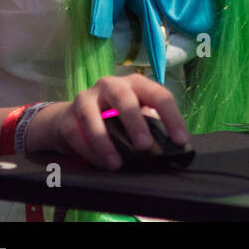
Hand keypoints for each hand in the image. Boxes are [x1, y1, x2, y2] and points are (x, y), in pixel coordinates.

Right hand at [25, 73, 189, 169]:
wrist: (71, 120)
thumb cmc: (112, 118)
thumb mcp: (134, 117)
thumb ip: (151, 126)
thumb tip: (173, 147)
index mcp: (136, 84)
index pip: (159, 95)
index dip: (171, 117)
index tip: (180, 140)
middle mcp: (111, 85)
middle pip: (124, 99)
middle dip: (135, 123)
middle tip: (144, 147)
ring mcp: (86, 98)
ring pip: (93, 116)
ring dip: (105, 142)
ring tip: (116, 164)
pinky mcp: (67, 116)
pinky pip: (76, 133)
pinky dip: (88, 150)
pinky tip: (99, 163)